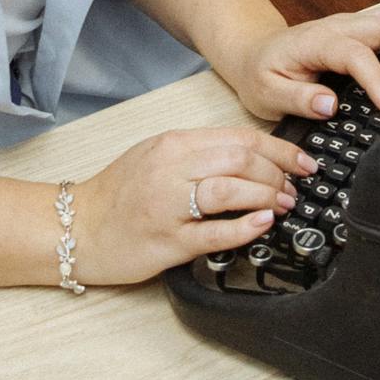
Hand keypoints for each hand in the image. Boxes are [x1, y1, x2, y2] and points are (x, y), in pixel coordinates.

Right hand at [71, 126, 320, 285]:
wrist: (76, 227)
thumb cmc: (118, 194)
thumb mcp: (156, 156)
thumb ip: (199, 153)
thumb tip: (253, 157)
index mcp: (173, 144)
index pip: (239, 138)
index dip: (280, 150)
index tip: (302, 163)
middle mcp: (171, 169)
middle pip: (241, 160)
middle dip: (278, 175)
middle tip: (294, 189)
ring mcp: (169, 206)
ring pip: (231, 190)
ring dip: (267, 197)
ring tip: (283, 206)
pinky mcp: (168, 241)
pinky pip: (215, 233)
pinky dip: (245, 227)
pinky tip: (262, 224)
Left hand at [225, 2, 379, 123]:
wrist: (254, 53)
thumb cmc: (261, 74)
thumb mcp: (267, 94)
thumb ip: (297, 100)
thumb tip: (329, 104)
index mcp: (315, 43)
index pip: (355, 55)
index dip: (378, 80)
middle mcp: (337, 27)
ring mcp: (351, 23)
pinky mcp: (360, 27)